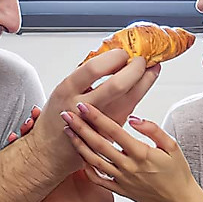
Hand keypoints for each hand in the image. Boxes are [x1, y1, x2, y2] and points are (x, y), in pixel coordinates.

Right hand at [9, 108, 120, 201]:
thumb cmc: (99, 198)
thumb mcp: (99, 170)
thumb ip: (96, 151)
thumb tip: (101, 127)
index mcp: (71, 159)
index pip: (60, 135)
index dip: (56, 121)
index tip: (53, 108)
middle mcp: (56, 166)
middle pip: (42, 140)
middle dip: (36, 125)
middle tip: (33, 115)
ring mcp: (46, 178)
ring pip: (31, 154)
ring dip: (25, 138)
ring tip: (24, 128)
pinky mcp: (38, 192)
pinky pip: (24, 176)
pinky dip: (16, 162)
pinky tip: (13, 147)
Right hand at [28, 50, 159, 175]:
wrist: (51, 149)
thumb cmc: (57, 117)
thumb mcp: (63, 90)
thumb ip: (84, 75)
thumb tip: (110, 55)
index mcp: (67, 90)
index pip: (94, 68)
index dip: (114, 57)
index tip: (122, 52)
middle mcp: (83, 107)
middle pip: (117, 85)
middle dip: (136, 68)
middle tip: (141, 59)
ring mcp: (99, 122)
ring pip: (131, 98)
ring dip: (146, 80)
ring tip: (151, 68)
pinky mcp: (111, 133)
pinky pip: (131, 108)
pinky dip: (141, 93)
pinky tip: (144, 84)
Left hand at [62, 105, 202, 201]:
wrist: (179, 201)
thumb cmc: (177, 173)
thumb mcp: (172, 147)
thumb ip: (153, 130)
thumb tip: (134, 117)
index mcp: (141, 154)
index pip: (114, 131)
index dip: (97, 117)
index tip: (84, 106)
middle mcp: (128, 167)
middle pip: (98, 144)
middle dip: (80, 127)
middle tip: (66, 114)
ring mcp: (121, 180)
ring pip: (94, 161)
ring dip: (79, 145)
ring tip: (68, 131)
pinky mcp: (119, 190)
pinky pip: (98, 179)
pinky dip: (86, 168)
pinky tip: (79, 156)